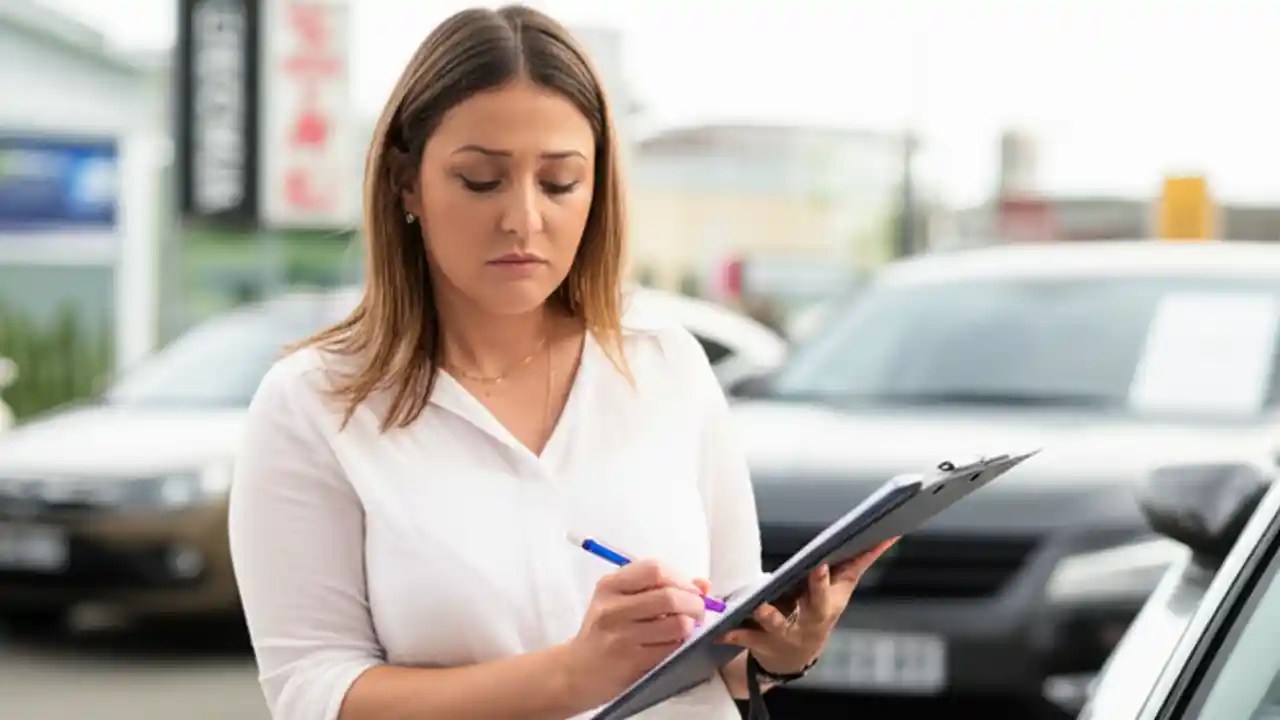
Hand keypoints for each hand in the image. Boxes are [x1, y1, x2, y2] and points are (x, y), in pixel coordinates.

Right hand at [559, 559, 707, 708]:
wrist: (576, 671)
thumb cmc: (604, 631)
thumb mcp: (619, 600)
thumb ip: (658, 586)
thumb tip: (703, 584)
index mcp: (610, 586)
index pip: (655, 569)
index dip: (681, 578)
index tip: (690, 590)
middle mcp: (612, 609)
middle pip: (670, 597)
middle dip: (694, 604)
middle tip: (698, 611)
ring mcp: (622, 637)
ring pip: (677, 625)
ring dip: (690, 627)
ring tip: (686, 629)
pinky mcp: (632, 663)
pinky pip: (672, 649)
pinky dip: (681, 645)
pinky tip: (674, 644)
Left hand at [717, 537, 898, 675]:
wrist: (795, 656)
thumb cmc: (819, 611)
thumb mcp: (841, 590)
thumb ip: (861, 561)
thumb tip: (890, 534)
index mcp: (831, 603)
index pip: (839, 585)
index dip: (835, 574)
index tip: (829, 560)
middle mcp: (813, 620)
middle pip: (817, 604)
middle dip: (818, 587)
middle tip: (816, 569)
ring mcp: (788, 634)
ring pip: (778, 624)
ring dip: (768, 615)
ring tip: (757, 604)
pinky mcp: (762, 642)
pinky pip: (745, 638)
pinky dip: (733, 634)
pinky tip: (719, 629)